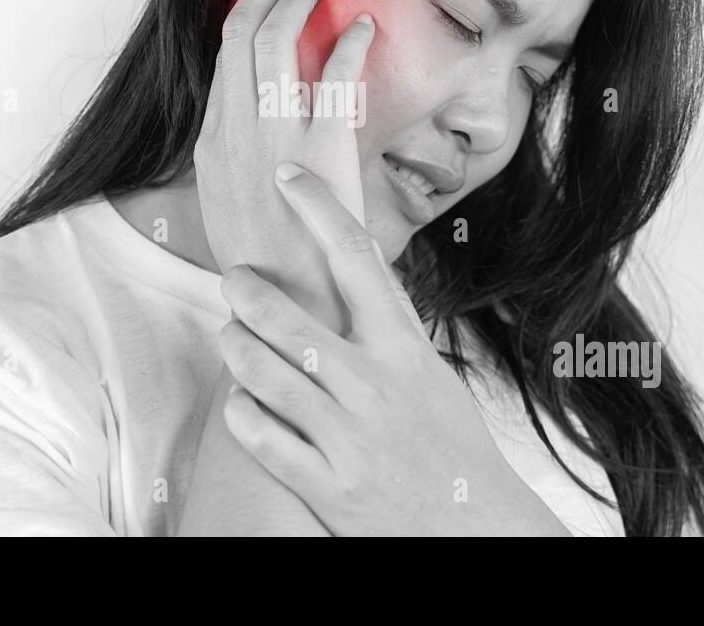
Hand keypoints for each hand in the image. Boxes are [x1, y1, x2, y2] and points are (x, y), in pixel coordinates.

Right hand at [193, 0, 373, 332]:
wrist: (290, 305)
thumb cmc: (266, 260)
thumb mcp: (226, 202)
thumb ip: (233, 153)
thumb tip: (243, 119)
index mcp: (213, 140)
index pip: (223, 55)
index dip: (245, 12)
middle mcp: (237, 129)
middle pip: (242, 33)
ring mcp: (277, 136)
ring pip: (274, 39)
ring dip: (295, 1)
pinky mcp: (322, 149)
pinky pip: (334, 76)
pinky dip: (350, 42)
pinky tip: (363, 28)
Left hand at [215, 163, 572, 536]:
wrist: (474, 528)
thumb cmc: (448, 442)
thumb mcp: (427, 371)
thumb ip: (385, 325)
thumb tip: (348, 267)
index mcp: (404, 348)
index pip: (355, 256)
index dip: (317, 207)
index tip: (287, 175)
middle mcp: (374, 385)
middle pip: (287, 318)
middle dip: (247, 291)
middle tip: (234, 279)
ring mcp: (348, 437)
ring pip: (262, 372)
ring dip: (234, 345)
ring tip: (229, 334)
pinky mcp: (326, 485)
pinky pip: (260, 435)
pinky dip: (242, 410)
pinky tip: (242, 399)